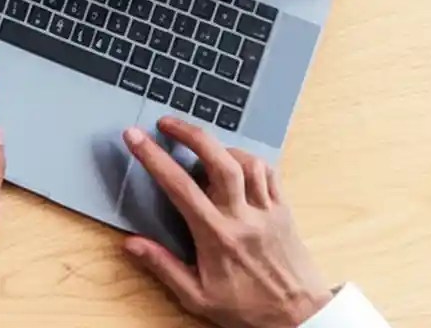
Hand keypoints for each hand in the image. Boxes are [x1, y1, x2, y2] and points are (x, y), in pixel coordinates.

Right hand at [123, 117, 332, 327]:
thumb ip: (163, 267)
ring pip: (246, 162)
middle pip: (218, 161)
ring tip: (201, 144)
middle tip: (167, 122)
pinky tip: (235, 160)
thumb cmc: (248, 310)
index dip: (153, 157)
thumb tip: (131, 244)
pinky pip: (269, 173)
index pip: (179, 187)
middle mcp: (243, 217)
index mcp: (217, 237)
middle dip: (190, 134)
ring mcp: (267, 211)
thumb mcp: (197, 297)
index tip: (136, 138)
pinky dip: (249, 159)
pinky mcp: (284, 211)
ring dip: (220, 145)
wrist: (299, 318)